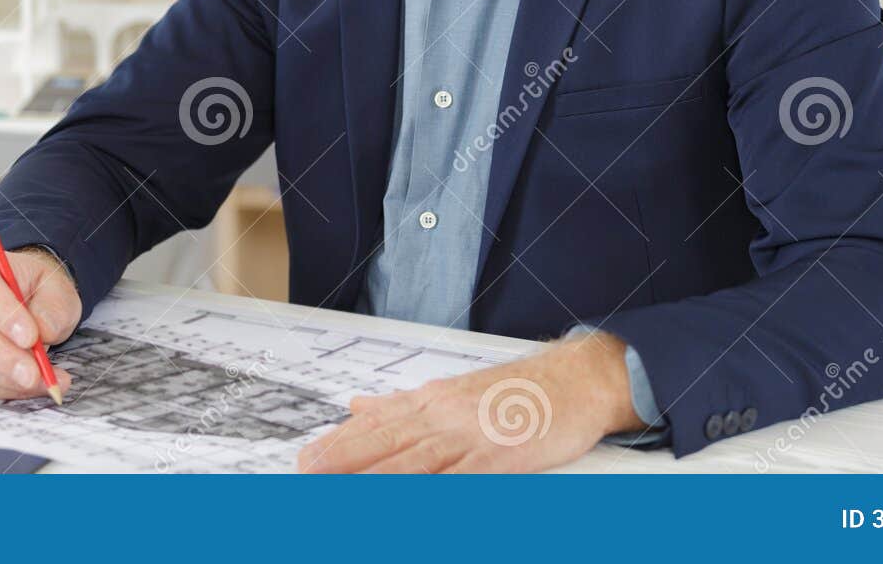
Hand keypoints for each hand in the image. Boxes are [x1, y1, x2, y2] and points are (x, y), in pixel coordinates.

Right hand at [0, 247, 78, 399]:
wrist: (25, 297)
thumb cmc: (37, 291)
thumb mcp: (57, 289)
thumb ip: (53, 309)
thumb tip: (44, 333)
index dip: (5, 315)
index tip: (31, 338)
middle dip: (6, 358)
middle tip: (35, 374)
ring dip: (9, 379)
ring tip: (46, 382)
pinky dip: (3, 388)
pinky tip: (28, 387)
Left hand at [297, 331, 640, 472]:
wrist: (576, 378)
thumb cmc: (519, 390)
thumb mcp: (454, 389)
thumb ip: (403, 403)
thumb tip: (357, 405)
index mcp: (432, 400)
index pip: (375, 424)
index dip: (339, 443)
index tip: (307, 459)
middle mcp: (445, 414)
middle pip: (385, 442)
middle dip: (342, 462)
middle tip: (306, 476)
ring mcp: (471, 435)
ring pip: (413, 463)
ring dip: (374, 480)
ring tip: (341, 493)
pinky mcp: (499, 457)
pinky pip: (458, 481)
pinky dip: (432, 494)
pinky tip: (410, 504)